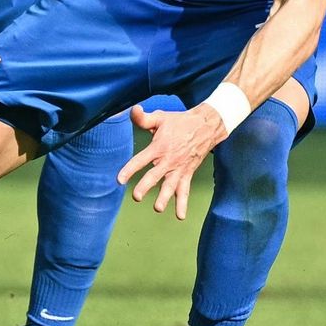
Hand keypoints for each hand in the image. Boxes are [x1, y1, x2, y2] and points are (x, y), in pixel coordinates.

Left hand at [116, 104, 229, 220]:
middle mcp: (168, 160)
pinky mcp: (187, 174)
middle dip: (145, 187)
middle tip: (136, 196)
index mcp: (159, 147)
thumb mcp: (161, 117)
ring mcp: (179, 169)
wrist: (206, 126)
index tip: (119, 180)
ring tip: (157, 208)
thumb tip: (132, 110)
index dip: (130, 170)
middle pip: (155, 176)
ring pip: (170, 186)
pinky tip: (180, 216)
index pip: (141, 160)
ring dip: (164, 198)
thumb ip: (144, 118)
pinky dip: (183, 203)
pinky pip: (185, 191)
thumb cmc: (180, 122)